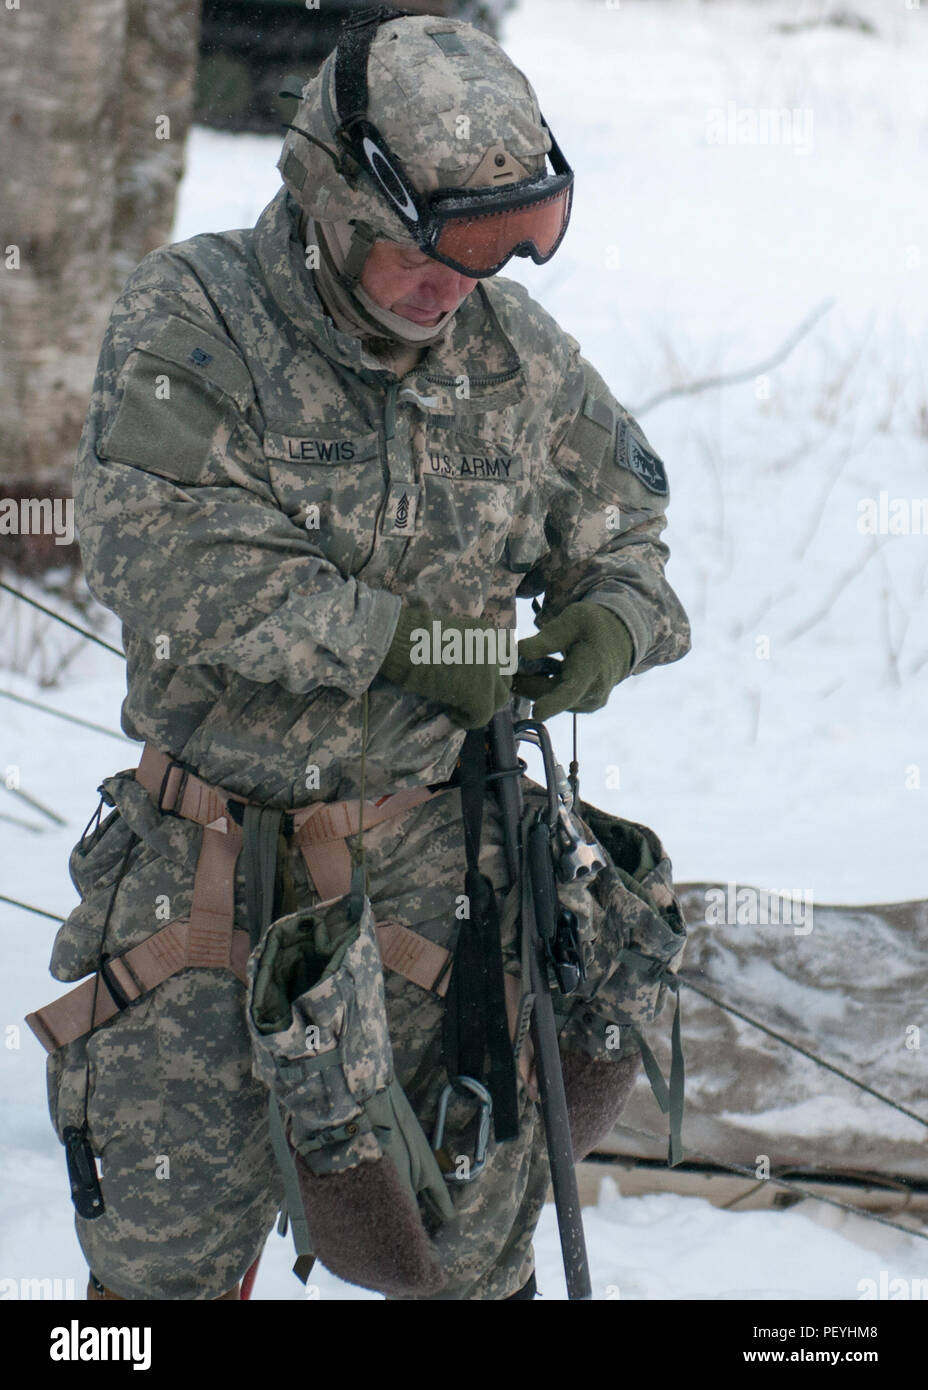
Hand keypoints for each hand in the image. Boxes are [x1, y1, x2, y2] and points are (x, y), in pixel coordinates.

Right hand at [379, 603, 513, 728]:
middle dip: (491, 688)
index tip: (473, 677)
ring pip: (500, 698)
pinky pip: (482, 717)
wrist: (410, 646)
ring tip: (461, 705)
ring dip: (483, 704)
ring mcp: (490, 675)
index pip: (502, 656)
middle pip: (505, 677)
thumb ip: (462, 647)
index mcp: (486, 633)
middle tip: (469, 693)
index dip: (490, 671)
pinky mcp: (482, 697)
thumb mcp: (447, 635)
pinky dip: (468, 720)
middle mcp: (494, 652)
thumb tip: (459, 667)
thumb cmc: (415, 637)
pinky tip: (452, 715)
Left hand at [512, 603, 633, 719]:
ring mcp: (588, 703)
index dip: (552, 703)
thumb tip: (518, 651)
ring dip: (535, 682)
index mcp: (591, 668)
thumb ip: (547, 638)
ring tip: (538, 659)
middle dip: (524, 681)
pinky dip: (545, 685)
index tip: (537, 712)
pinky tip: (552, 668)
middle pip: (548, 694)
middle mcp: (593, 692)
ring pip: (549, 698)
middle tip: (509, 663)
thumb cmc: (593, 626)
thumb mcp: (572, 620)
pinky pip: (555, 700)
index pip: (571, 691)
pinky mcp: (583, 707)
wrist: (620, 639)